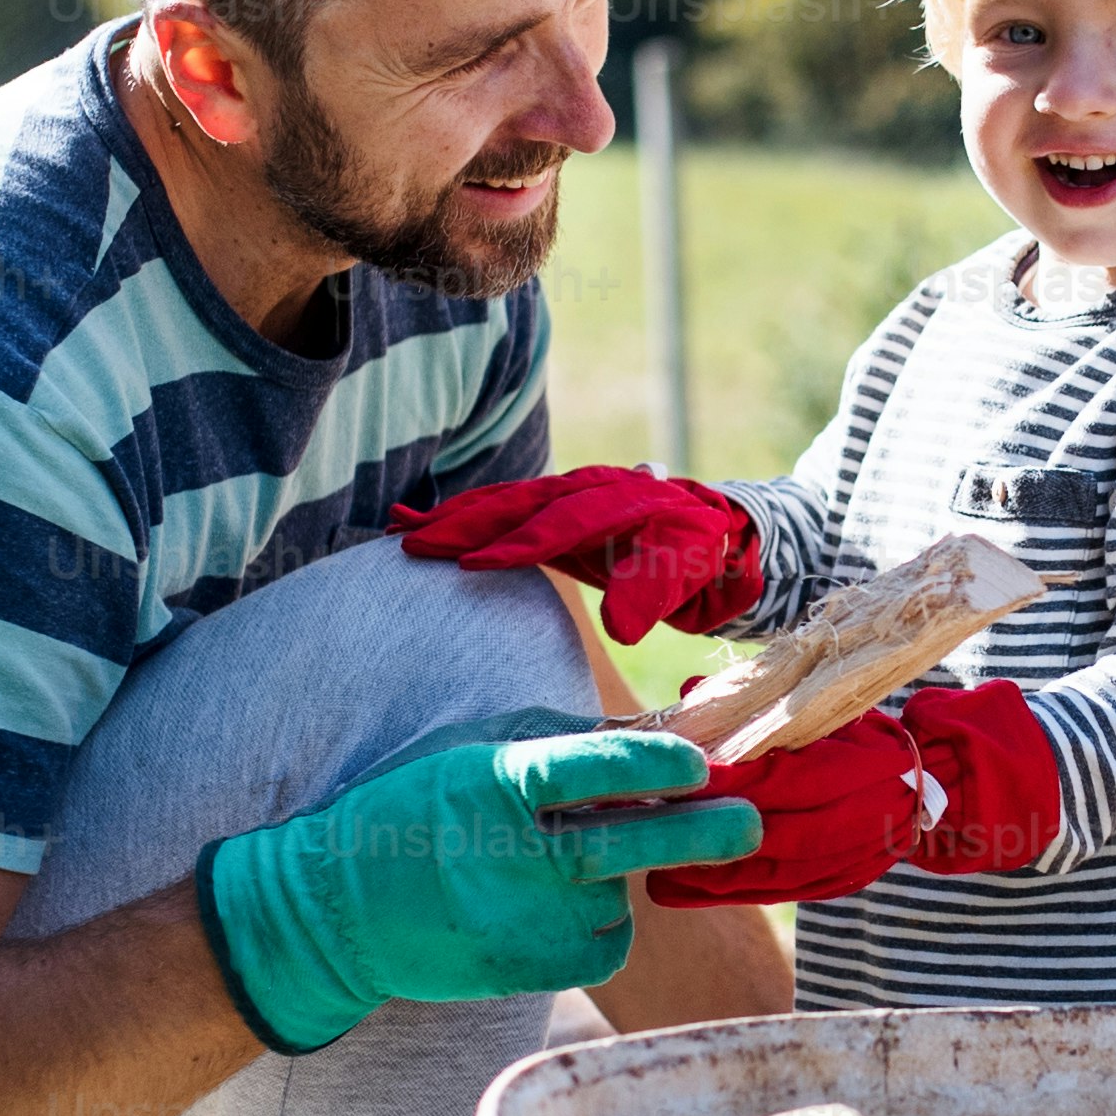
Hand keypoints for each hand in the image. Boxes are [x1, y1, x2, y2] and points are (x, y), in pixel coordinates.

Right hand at [197, 716, 759, 1054]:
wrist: (339, 911)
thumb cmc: (420, 809)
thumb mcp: (478, 750)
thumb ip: (569, 743)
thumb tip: (666, 736)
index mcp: (494, 782)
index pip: (596, 767)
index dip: (659, 762)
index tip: (701, 762)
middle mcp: (511, 855)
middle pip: (631, 840)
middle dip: (703, 832)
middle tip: (748, 823)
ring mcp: (519, 921)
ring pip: (619, 893)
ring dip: (615, 876)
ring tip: (554, 865)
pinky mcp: (526, 970)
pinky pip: (605, 945)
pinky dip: (600, 925)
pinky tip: (553, 906)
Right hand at [390, 467, 762, 643]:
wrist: (714, 526)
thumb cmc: (703, 558)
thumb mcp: (691, 575)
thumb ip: (655, 592)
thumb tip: (621, 628)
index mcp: (623, 500)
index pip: (563, 523)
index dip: (517, 544)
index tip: (472, 565)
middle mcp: (588, 487)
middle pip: (520, 503)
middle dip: (466, 523)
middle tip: (414, 546)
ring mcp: (566, 493)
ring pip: (502, 502)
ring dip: (453, 517)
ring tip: (401, 534)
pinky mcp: (550, 507)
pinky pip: (500, 508)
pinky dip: (458, 515)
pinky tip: (412, 524)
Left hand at [649, 682, 1063, 907]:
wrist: (937, 785)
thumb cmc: (866, 735)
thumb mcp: (828, 710)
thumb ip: (762, 706)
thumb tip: (692, 698)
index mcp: (865, 763)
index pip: (787, 776)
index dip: (729, 781)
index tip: (677, 777)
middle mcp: (865, 815)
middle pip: (774, 830)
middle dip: (709, 828)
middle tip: (653, 821)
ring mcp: (857, 856)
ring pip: (773, 870)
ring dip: (710, 869)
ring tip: (657, 859)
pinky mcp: (842, 882)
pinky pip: (779, 892)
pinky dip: (729, 890)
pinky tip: (683, 885)